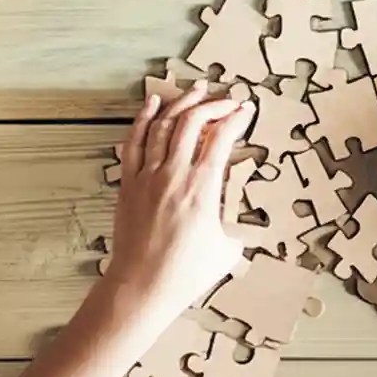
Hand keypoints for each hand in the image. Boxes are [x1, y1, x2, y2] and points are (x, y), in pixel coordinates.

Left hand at [106, 83, 253, 312]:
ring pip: (164, 125)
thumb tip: (237, 228)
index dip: (237, 118)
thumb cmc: (185, 274)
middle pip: (193, 122)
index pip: (222, 138)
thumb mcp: (227, 250)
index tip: (247, 109)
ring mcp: (148, 176)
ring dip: (182, 103)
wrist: (142, 286)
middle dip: (213, 104)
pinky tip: (153, 103)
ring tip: (196, 90)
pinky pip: (135, 141)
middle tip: (227, 99)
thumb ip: (235, 229)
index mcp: (203, 188)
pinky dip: (144, 118)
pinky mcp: (129, 183)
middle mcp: (174, 175)